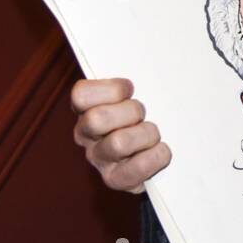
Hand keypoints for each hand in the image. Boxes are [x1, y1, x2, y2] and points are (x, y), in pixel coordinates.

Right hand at [71, 77, 170, 192]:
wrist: (154, 156)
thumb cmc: (143, 118)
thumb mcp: (133, 96)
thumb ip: (130, 86)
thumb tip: (153, 63)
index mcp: (86, 109)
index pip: (80, 94)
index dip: (111, 89)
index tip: (131, 89)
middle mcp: (86, 135)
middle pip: (97, 119)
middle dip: (131, 112)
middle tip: (143, 115)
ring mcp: (99, 159)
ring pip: (118, 143)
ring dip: (145, 134)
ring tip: (153, 135)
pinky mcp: (116, 179)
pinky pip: (136, 168)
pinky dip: (156, 157)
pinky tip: (161, 151)